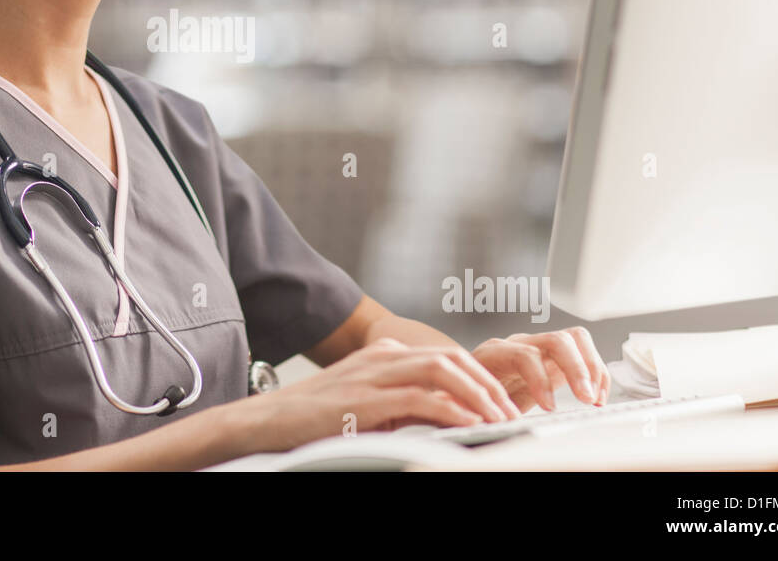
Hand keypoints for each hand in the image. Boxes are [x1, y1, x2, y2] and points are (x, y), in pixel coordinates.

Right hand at [250, 338, 523, 452]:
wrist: (268, 420)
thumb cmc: (314, 418)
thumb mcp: (366, 404)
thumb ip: (401, 404)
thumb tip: (447, 419)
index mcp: (384, 354)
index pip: (445, 356)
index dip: (479, 377)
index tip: (501, 402)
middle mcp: (383, 356)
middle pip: (450, 357)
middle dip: (486, 382)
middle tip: (510, 409)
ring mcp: (374, 373)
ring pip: (442, 371)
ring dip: (476, 393)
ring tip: (498, 417)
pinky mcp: (366, 398)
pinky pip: (420, 398)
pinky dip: (450, 409)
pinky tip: (468, 423)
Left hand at [471, 327, 609, 413]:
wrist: (469, 384)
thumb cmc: (468, 393)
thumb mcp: (466, 400)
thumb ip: (475, 405)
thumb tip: (483, 414)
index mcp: (494, 353)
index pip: (524, 354)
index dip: (540, 379)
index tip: (549, 407)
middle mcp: (519, 343)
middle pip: (556, 340)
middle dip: (575, 369)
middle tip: (586, 398)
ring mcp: (540, 347)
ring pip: (574, 339)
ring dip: (591, 368)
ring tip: (595, 398)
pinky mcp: (556, 359)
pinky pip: (584, 354)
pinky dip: (596, 374)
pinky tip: (597, 396)